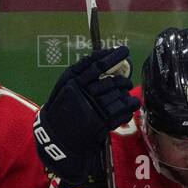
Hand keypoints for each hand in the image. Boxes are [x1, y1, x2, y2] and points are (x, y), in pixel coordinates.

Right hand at [34, 46, 138, 183]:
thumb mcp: (64, 86)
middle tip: (125, 81)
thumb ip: (82, 72)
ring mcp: (92, 108)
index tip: (124, 50)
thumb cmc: (63, 108)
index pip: (96, 64)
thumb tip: (104, 56)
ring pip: (118, 95)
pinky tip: (129, 104)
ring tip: (125, 94)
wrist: (57, 136)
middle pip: (111, 81)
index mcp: (72, 81)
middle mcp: (82, 92)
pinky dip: (130, 106)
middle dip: (123, 80)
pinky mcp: (101, 122)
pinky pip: (123, 110)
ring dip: (125, 93)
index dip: (112, 56)